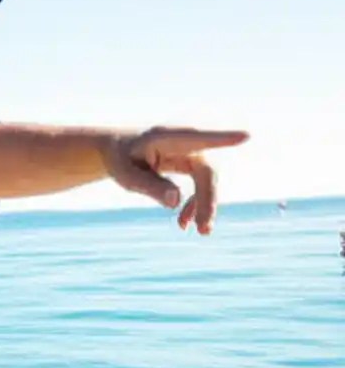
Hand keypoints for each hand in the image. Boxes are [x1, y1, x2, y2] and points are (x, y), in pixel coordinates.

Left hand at [100, 126, 248, 235]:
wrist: (122, 150)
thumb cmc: (122, 159)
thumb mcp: (126, 175)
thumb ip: (149, 186)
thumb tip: (175, 202)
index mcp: (166, 136)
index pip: (197, 137)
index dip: (222, 138)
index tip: (245, 136)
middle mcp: (186, 141)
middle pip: (207, 171)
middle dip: (207, 200)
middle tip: (204, 230)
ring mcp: (194, 152)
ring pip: (208, 181)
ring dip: (204, 206)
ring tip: (199, 231)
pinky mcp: (195, 164)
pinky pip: (203, 185)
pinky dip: (197, 205)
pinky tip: (184, 223)